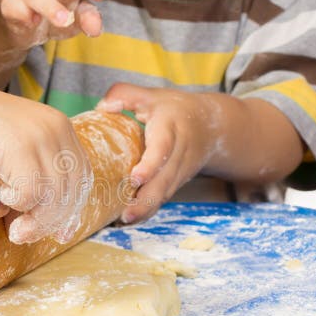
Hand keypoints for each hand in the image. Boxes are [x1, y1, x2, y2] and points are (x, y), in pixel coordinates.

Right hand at [0, 0, 133, 50]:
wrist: (18, 24)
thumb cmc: (53, 14)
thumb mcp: (75, 19)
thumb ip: (88, 19)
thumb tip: (97, 29)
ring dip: (52, 6)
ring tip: (64, 19)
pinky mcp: (12, 6)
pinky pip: (14, 6)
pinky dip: (22, 12)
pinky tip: (31, 21)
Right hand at [0, 87, 92, 244]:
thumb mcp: (15, 155)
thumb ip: (38, 182)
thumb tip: (61, 231)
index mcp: (60, 127)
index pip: (82, 177)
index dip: (73, 208)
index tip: (58, 232)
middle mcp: (56, 129)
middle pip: (71, 190)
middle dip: (51, 221)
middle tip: (25, 236)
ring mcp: (39, 136)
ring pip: (54, 195)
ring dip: (35, 221)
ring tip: (14, 230)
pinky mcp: (19, 146)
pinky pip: (30, 192)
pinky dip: (17, 203)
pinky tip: (0, 196)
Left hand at [96, 84, 219, 223]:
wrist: (213, 126)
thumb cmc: (173, 109)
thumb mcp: (151, 95)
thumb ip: (125, 94)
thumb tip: (102, 107)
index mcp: (171, 128)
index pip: (163, 147)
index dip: (151, 164)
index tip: (135, 178)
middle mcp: (180, 152)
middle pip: (166, 179)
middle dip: (147, 200)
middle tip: (126, 215)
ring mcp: (181, 170)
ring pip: (166, 193)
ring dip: (146, 210)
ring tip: (123, 221)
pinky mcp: (178, 182)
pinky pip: (164, 197)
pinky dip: (149, 210)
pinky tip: (130, 219)